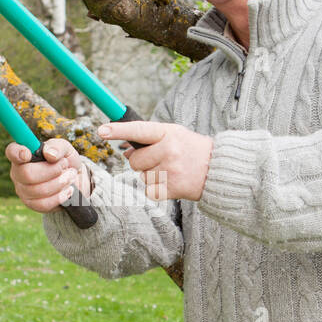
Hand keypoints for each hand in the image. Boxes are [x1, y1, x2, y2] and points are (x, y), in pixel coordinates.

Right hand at [5, 137, 91, 212]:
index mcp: (23, 154)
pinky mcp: (32, 204)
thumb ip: (58, 147)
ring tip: (71, 176)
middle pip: (27, 174)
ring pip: (38, 190)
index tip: (28, 154)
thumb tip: (49, 154)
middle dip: (51, 170)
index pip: (12, 151)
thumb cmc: (65, 162)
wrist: (76, 182)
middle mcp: (18, 172)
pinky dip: (60, 196)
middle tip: (65, 165)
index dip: (17, 152)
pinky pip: (44, 203)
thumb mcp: (65, 149)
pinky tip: (68, 190)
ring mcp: (23, 190)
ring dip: (60, 182)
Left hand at [98, 120, 212, 201]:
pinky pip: (149, 191)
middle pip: (134, 160)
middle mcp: (169, 150)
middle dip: (142, 162)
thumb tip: (125, 151)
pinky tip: (171, 183)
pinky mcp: (172, 189)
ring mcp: (170, 170)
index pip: (139, 130)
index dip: (118, 131)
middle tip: (161, 160)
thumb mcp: (175, 135)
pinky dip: (156, 189)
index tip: (101, 131)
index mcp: (168, 133)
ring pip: (141, 177)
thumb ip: (150, 139)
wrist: (220, 169)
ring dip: (151, 176)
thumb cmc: (192, 150)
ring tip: (171, 171)